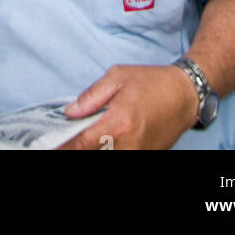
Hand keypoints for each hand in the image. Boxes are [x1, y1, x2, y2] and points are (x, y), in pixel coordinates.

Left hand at [60, 63, 198, 150]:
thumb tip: (69, 113)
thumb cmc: (151, 82)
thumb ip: (91, 96)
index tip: (50, 144)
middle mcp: (129, 144)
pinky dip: (109, 150)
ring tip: (83, 138)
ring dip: (92, 149)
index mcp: (119, 122)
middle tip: (65, 139)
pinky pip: (121, 156)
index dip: (64, 146)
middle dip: (77, 148)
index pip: (82, 143)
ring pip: (107, 157)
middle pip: (92, 154)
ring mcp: (139, 154)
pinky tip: (103, 141)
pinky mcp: (146, 157)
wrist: (185, 95)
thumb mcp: (117, 77)